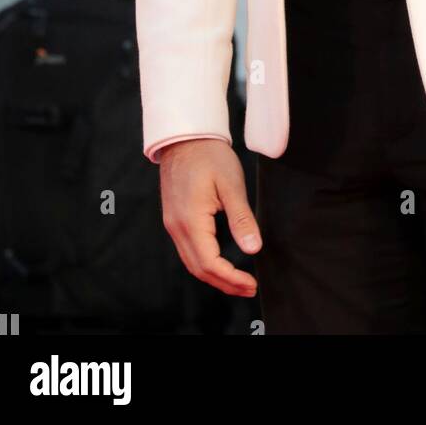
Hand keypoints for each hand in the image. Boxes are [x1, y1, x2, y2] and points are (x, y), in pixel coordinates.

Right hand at [159, 138, 262, 296]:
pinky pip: (188, 250)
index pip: (210, 263)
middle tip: (249, 288)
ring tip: (238, 281)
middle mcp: (177, 227)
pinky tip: (220, 263)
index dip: (231, 278)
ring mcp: (173, 224)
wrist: (185, 137)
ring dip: (214, 276)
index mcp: (190, 221)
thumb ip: (241, 218)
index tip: (251, 283)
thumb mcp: (231, 184)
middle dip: (224, 283)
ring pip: (191, 262)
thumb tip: (253, 248)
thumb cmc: (209, 155)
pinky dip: (205, 263)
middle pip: (199, 269)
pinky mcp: (174, 219)